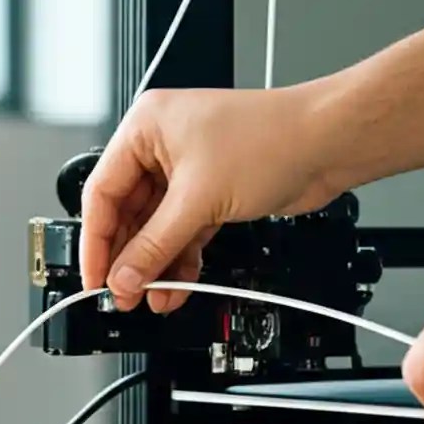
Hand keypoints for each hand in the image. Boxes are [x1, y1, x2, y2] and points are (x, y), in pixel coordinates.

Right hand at [79, 86, 340, 312]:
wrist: (327, 143)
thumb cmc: (271, 138)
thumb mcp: (198, 199)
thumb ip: (155, 245)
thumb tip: (124, 276)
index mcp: (145, 128)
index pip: (102, 193)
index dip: (96, 241)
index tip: (96, 279)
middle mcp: (161, 146)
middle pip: (128, 213)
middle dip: (128, 258)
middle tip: (124, 294)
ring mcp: (187, 170)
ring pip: (157, 227)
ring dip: (155, 264)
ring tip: (151, 296)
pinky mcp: (211, 192)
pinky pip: (183, 232)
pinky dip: (180, 258)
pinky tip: (176, 285)